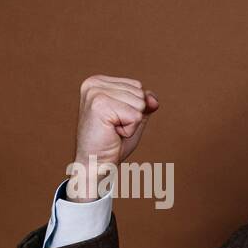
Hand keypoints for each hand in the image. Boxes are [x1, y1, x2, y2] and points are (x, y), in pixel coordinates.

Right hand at [68, 76, 158, 200]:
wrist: (95, 165)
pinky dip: (129, 130)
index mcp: (98, 82)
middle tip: (113, 128)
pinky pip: (136, 116)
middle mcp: (94, 84)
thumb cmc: (111, 143)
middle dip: (133, 115)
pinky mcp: (100, 105)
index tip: (114, 120)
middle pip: (139, 92)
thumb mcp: (133, 119)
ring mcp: (95, 93)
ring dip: (131, 123)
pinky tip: (112, 134)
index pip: (137, 86)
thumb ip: (145, 104)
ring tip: (112, 130)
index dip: (133, 108)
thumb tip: (153, 100)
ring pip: (139, 103)